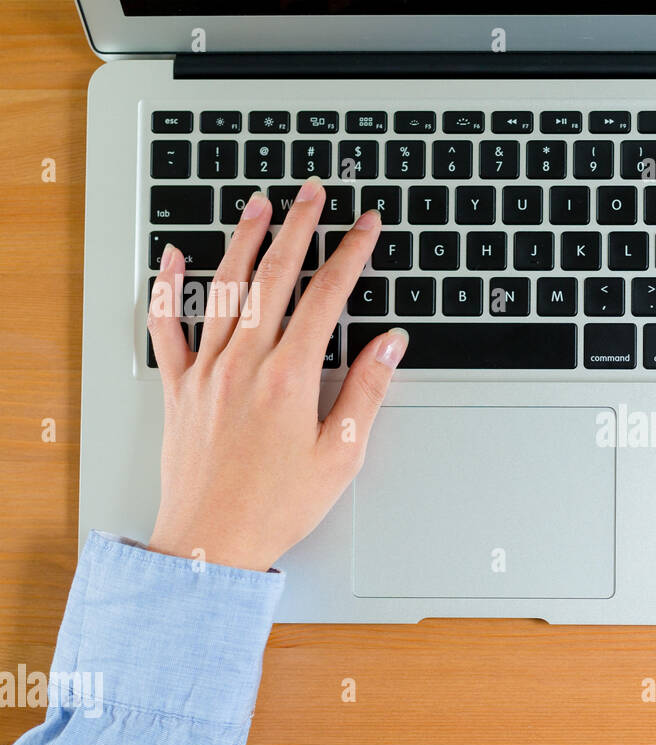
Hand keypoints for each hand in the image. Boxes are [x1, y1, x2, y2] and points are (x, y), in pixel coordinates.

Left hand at [145, 178, 408, 571]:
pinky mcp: (178, 387)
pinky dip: (168, 289)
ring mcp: (206, 371)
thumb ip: (367, 391)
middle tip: (314, 193)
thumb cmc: (277, 506)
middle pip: (274, 276)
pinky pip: (167, 326)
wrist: (211, 543)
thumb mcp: (342, 454)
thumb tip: (391, 344)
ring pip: (224, 288)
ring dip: (244, 240)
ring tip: (260, 204)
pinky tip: (173, 259)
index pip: (328, 296)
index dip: (351, 253)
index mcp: (290, 377)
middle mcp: (245, 363)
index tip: (365, 226)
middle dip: (299, 227)